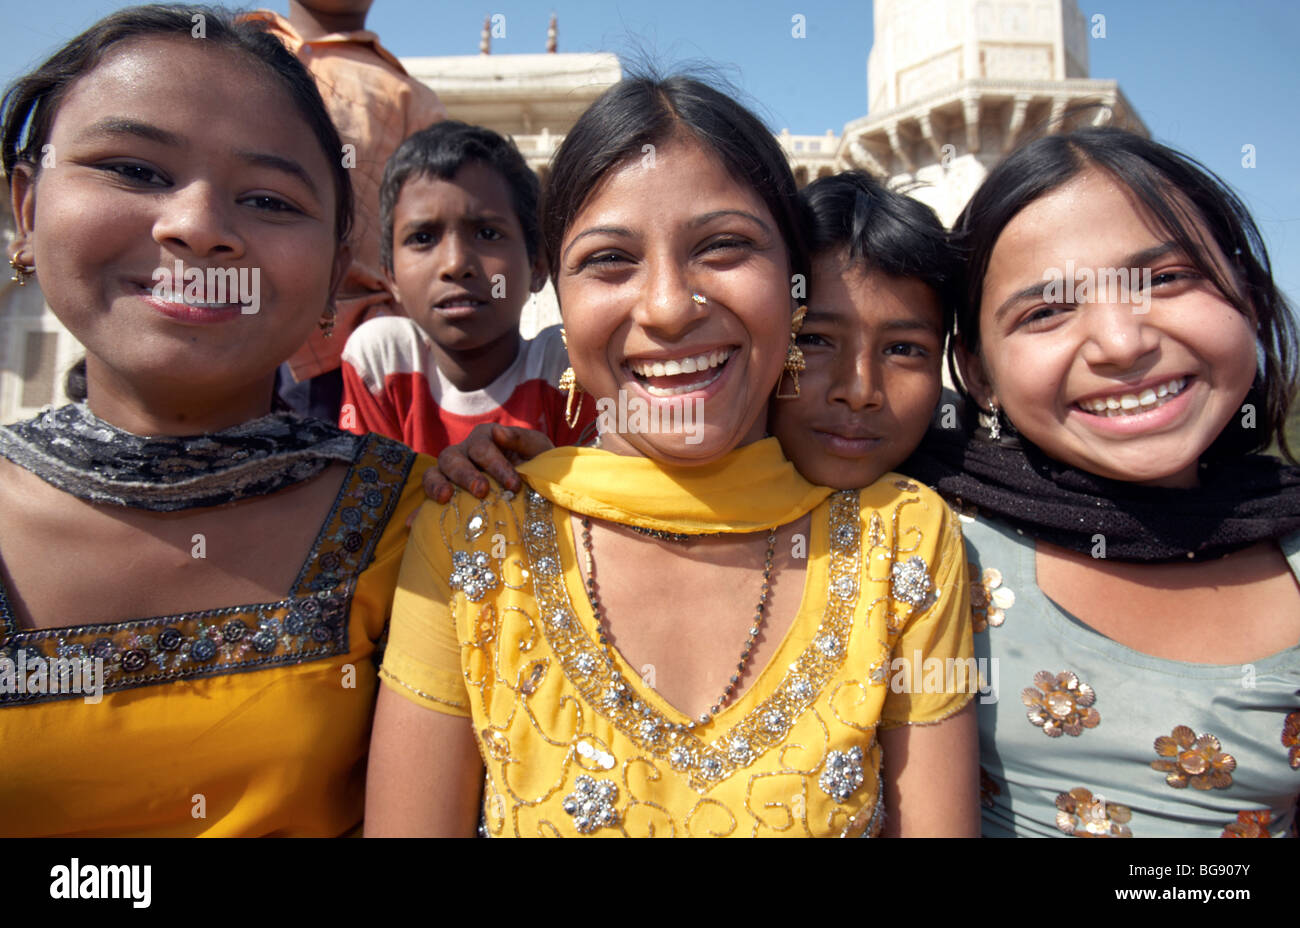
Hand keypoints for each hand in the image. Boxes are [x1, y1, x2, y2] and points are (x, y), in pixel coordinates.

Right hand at [421, 424, 553, 504]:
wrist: (541, 489)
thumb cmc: (539, 465)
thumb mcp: (538, 449)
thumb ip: (522, 439)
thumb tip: (498, 432)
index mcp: (485, 438)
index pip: (483, 448)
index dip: (496, 465)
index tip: (513, 486)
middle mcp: (464, 452)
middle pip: (453, 457)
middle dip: (466, 475)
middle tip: (482, 492)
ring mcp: (451, 473)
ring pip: (434, 472)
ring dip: (437, 485)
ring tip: (445, 499)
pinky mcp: (445, 494)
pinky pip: (427, 499)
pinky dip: (420, 510)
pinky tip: (413, 523)